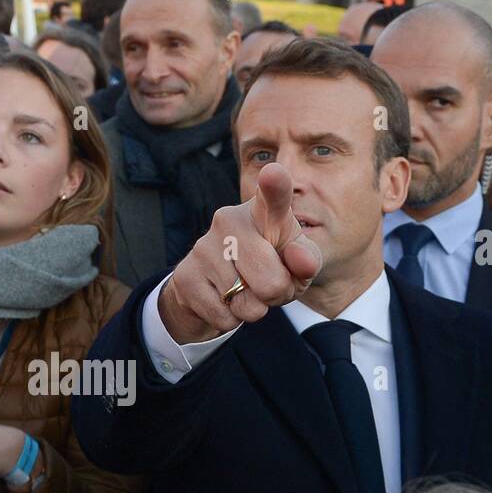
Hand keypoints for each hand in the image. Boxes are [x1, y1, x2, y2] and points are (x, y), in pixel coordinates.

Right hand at [158, 162, 321, 343]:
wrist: (213, 291)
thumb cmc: (267, 268)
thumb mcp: (295, 265)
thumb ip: (306, 260)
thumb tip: (300, 260)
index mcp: (264, 212)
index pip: (272, 196)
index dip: (274, 185)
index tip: (273, 172)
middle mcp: (229, 220)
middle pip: (271, 282)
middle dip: (276, 296)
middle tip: (267, 286)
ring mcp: (203, 247)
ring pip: (247, 304)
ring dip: (253, 309)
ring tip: (244, 292)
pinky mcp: (185, 275)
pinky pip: (225, 317)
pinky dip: (231, 319)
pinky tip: (223, 301)